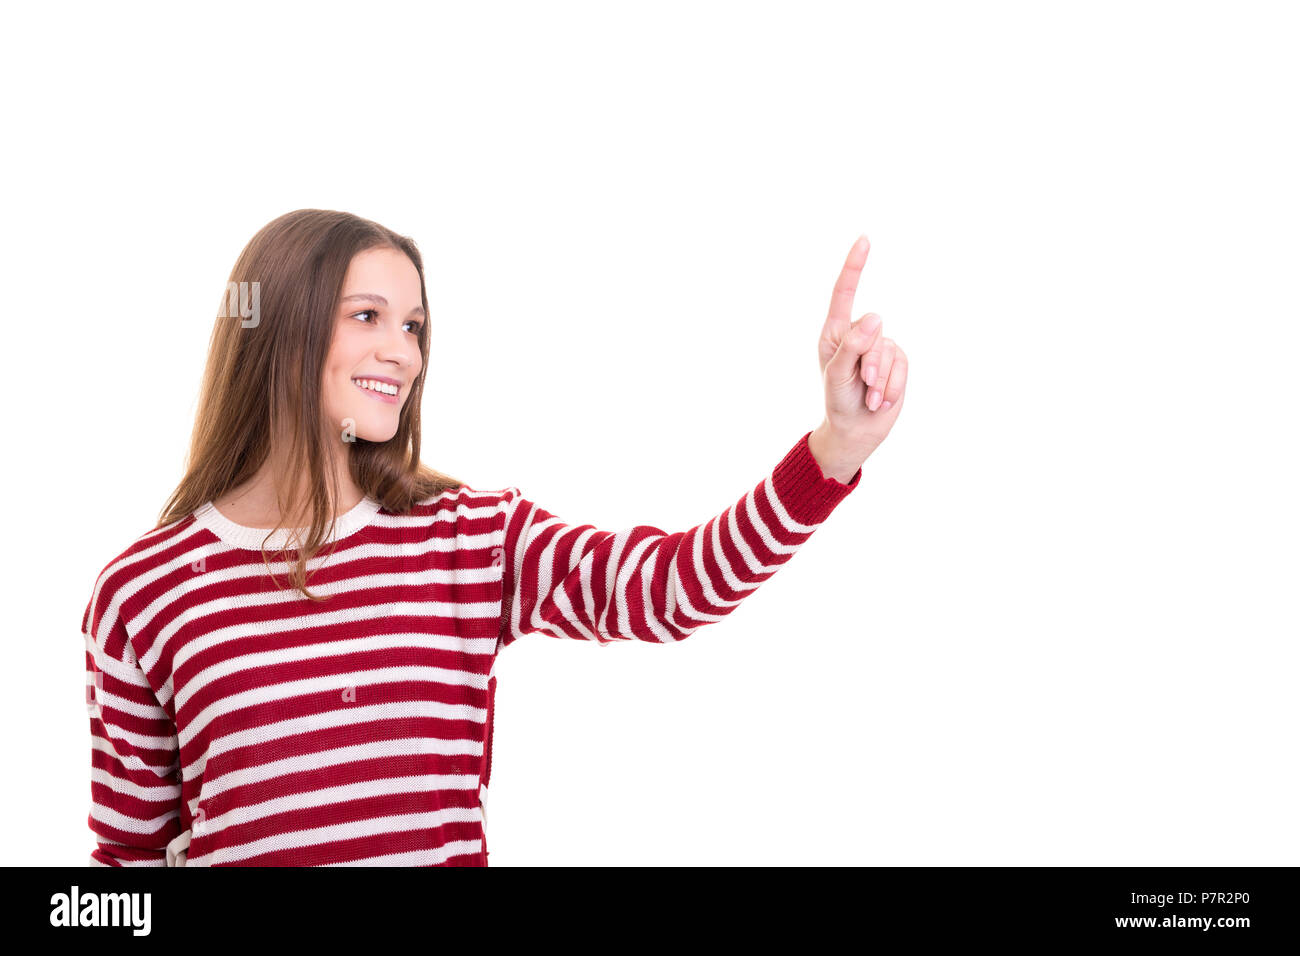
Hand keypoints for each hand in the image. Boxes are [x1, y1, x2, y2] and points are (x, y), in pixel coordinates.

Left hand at [810, 234, 908, 480]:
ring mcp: (880, 348)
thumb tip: (876, 316)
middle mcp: (859, 335)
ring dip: (881, 380)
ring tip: (869, 397)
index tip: (864, 240)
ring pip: (890, 350)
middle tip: (861, 386)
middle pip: (874, 333)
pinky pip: (903, 366)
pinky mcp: (898, 362)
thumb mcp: (837, 375)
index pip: (845, 293)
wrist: (856, 430)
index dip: (855, 266)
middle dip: (870, 364)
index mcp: (836, 332)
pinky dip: (893, 387)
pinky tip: (882, 400)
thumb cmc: (838, 401)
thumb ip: (853, 346)